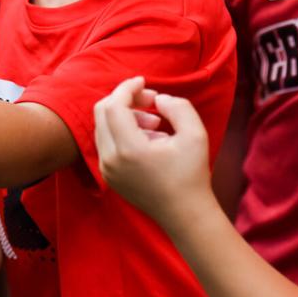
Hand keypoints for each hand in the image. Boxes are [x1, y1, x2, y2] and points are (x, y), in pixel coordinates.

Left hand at [93, 77, 213, 234]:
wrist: (185, 214)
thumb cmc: (192, 175)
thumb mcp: (195, 135)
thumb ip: (178, 107)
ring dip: (125, 115)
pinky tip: (149, 138)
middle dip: (124, 99)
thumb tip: (158, 98)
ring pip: (103, 126)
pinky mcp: (108, 175)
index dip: (127, 88)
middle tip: (150, 100)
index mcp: (128, 149)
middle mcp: (110, 159)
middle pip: (102, 112)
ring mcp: (106, 169)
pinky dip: (122, 131)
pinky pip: (106, 142)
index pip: (113, 106)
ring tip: (155, 124)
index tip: (144, 82)